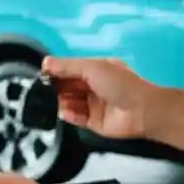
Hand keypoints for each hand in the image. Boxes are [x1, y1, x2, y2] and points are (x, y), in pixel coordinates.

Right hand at [42, 56, 183, 153]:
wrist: (142, 110)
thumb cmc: (121, 83)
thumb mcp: (93, 67)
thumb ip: (67, 66)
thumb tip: (45, 62)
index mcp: (95, 69)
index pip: (69, 69)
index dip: (55, 71)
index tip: (41, 74)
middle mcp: (92, 86)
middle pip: (66, 86)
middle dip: (55, 87)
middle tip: (44, 89)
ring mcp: (92, 104)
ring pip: (68, 102)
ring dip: (60, 101)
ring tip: (55, 101)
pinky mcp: (93, 122)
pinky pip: (75, 117)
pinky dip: (69, 114)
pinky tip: (66, 111)